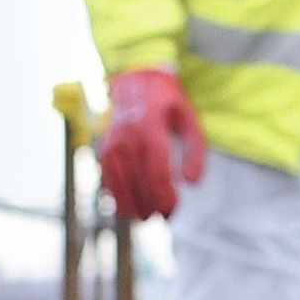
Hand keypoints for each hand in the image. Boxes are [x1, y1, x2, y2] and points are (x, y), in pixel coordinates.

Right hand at [99, 67, 207, 220]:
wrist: (135, 83)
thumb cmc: (167, 105)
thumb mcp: (190, 120)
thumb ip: (196, 151)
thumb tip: (191, 183)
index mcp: (150, 129)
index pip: (156, 173)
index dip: (164, 197)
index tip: (172, 210)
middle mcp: (127, 138)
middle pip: (139, 185)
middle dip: (152, 207)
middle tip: (165, 216)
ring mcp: (112, 146)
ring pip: (120, 188)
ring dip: (134, 208)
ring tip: (148, 216)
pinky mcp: (104, 152)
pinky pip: (108, 183)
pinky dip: (119, 199)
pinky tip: (131, 207)